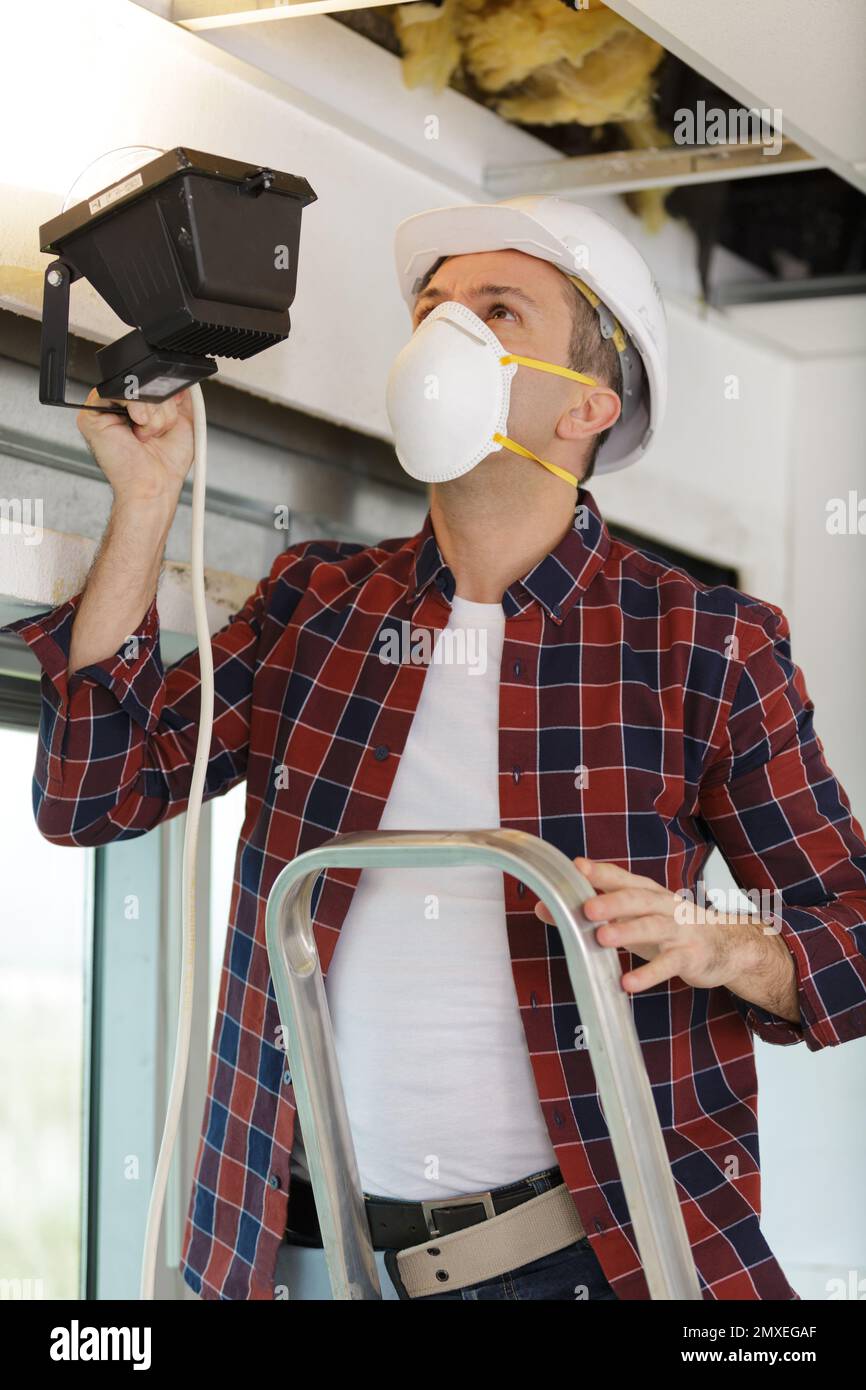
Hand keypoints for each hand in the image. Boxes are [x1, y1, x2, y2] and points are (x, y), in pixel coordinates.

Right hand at [76, 387, 194, 509]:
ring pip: (133, 386)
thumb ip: (179, 396)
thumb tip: (179, 379)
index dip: (166, 392)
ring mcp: (104, 409)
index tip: (174, 409)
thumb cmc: (166, 463)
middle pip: (144, 381)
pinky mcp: (91, 416)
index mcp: (137, 407)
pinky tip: (137, 430)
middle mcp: (119, 407)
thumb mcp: (184, 421)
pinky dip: (136, 410)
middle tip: (158, 430)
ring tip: (148, 434)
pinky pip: (115, 392)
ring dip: (152, 412)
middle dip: (162, 406)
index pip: (150, 381)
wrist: (155, 486)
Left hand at [534, 856, 765, 995]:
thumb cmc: (668, 927)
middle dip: (611, 900)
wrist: (725, 945)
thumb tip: (541, 907)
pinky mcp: (689, 956)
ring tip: (601, 938)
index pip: (621, 877)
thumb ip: (589, 912)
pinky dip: (648, 974)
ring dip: (627, 931)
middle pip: (636, 898)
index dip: (599, 871)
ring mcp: (678, 930)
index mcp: (645, 891)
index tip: (575, 866)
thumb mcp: (630, 917)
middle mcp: (662, 905)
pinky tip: (627, 984)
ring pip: (652, 927)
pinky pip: (668, 965)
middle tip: (586, 908)